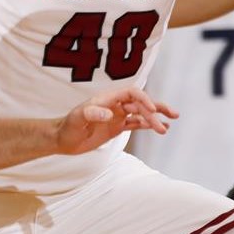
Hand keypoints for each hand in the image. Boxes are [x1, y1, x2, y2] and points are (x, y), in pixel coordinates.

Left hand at [54, 87, 176, 154]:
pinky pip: (136, 124)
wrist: (63, 139)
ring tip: (169, 126)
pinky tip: (161, 128)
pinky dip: (148, 126)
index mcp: (108, 98)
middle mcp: (115, 105)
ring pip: (141, 114)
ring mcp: (118, 116)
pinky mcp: (117, 127)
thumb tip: (110, 113)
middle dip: (156, 110)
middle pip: (141, 104)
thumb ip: (92, 113)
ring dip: (155, 119)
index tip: (153, 110)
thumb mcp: (77, 119)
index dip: (144, 99)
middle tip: (170, 118)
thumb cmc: (68, 126)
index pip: (132, 94)